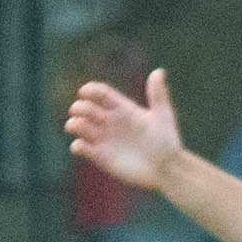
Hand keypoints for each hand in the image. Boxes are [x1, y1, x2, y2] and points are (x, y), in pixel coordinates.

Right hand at [65, 68, 191, 190]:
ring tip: (78, 126)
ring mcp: (103, 138)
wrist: (167, 169)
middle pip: (84, 108)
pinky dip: (77, 146)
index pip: (100, 94)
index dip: (90, 90)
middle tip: (85, 113)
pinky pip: (81, 147)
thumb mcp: (162, 117)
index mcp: (122, 109)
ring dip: (74, 124)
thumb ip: (158, 95)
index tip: (86, 92)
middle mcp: (109, 121)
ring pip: (78, 126)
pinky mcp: (100, 156)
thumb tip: (159, 71)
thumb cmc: (167, 142)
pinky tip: (82, 146)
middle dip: (79, 108)